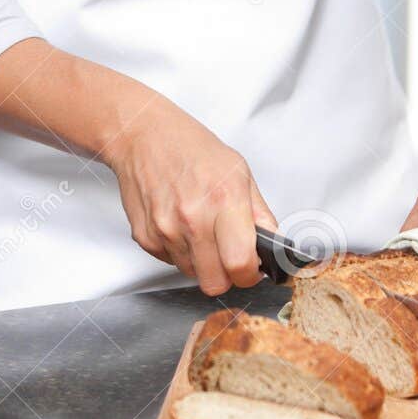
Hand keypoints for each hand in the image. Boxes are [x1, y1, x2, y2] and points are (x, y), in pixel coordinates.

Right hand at [101, 90, 276, 295]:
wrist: (144, 135)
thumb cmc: (191, 148)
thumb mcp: (239, 171)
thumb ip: (259, 213)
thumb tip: (273, 246)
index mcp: (224, 200)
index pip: (240, 264)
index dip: (249, 274)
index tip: (250, 268)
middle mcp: (193, 218)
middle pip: (215, 283)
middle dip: (226, 275)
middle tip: (227, 255)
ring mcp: (165, 230)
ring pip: (192, 275)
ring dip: (201, 261)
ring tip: (200, 229)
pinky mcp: (145, 237)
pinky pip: (169, 262)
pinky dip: (178, 251)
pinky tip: (179, 224)